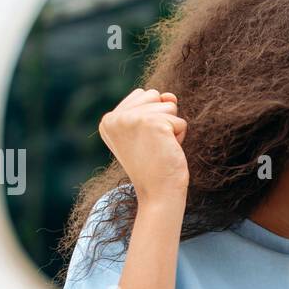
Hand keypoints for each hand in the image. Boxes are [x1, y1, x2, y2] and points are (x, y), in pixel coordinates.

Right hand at [98, 88, 188, 205]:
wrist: (158, 193)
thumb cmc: (154, 164)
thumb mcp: (148, 131)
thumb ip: (155, 106)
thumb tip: (170, 95)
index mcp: (108, 120)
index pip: (142, 95)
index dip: (151, 118)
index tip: (143, 142)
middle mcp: (115, 118)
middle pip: (154, 96)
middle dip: (162, 119)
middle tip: (153, 145)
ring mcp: (132, 119)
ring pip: (169, 106)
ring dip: (172, 128)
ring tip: (160, 148)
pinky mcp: (153, 124)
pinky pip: (180, 121)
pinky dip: (180, 137)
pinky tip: (167, 151)